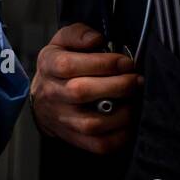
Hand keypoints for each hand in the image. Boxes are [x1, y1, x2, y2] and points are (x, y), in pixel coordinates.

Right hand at [31, 23, 142, 154]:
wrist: (43, 100)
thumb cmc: (59, 68)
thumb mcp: (61, 43)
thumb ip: (78, 34)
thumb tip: (96, 40)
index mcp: (48, 66)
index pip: (68, 65)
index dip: (103, 63)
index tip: (126, 62)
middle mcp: (51, 94)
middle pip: (81, 92)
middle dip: (118, 86)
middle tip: (136, 80)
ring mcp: (62, 118)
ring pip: (91, 123)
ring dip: (121, 113)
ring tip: (134, 101)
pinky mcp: (73, 138)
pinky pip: (99, 145)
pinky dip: (119, 137)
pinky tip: (128, 123)